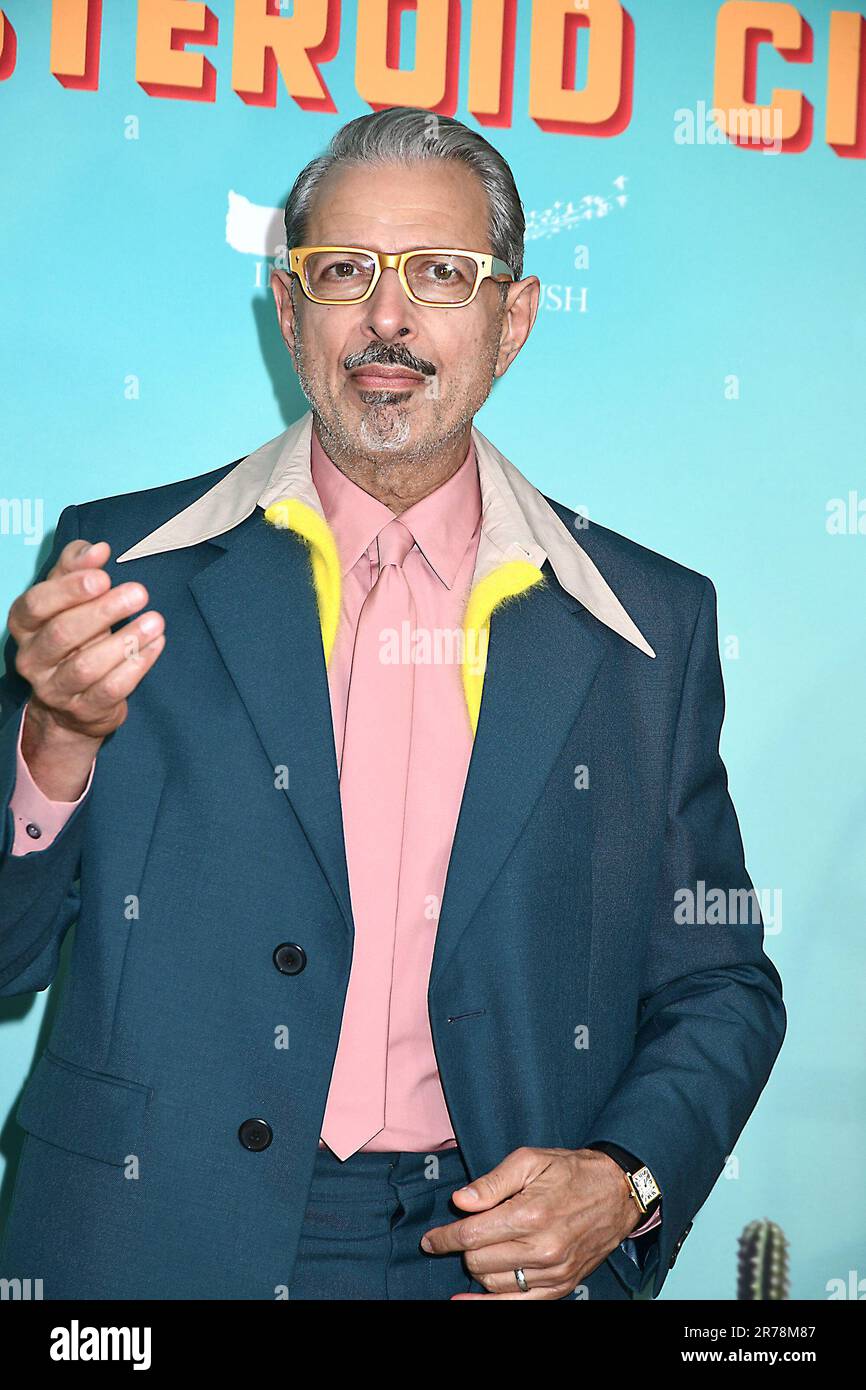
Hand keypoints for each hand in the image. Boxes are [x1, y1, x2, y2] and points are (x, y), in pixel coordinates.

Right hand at [8, 539, 164, 797]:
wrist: (73, 703)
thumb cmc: (74, 636)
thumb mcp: (68, 598)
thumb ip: (76, 568)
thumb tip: (97, 548)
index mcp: (24, 625)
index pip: (36, 604)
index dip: (68, 589)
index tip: (103, 575)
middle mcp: (32, 659)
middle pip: (62, 634)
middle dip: (102, 612)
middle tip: (139, 592)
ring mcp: (55, 689)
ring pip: (86, 666)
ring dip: (125, 641)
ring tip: (155, 620)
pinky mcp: (83, 710)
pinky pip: (110, 689)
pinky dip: (136, 666)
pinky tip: (156, 645)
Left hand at [421, 1146, 639, 1299]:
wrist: (617, 1193)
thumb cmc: (571, 1171)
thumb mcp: (530, 1161)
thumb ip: (491, 1183)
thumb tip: (459, 1202)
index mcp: (530, 1213)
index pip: (471, 1235)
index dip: (444, 1238)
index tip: (429, 1240)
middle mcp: (541, 1248)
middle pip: (478, 1262)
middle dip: (464, 1248)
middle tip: (467, 1233)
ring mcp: (553, 1271)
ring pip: (494, 1283)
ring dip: (479, 1269)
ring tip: (484, 1249)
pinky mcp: (562, 1285)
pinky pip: (518, 1304)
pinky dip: (491, 1304)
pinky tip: (469, 1301)